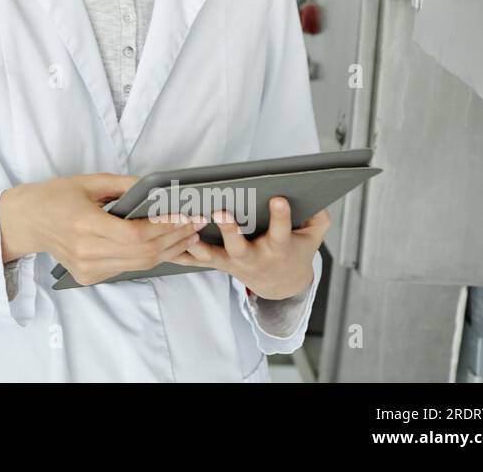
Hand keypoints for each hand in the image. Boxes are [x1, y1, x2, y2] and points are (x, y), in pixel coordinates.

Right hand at [0, 174, 207, 285]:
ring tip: (189, 235)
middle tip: (196, 223)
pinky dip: (150, 257)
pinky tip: (165, 246)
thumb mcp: (88, 182)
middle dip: (175, 238)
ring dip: (169, 250)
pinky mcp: (89, 276)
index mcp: (84, 224)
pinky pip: (128, 268)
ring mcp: (88, 268)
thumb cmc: (54, 197)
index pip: (134, 234)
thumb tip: (159, 187)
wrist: (27, 222)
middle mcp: (86, 251)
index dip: (164, 227)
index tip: (185, 215)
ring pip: (140, 264)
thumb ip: (124, 185)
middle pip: (143, 252)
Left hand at [170, 197, 327, 299]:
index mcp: (279, 248)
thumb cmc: (294, 250)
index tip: (278, 198)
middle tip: (220, 211)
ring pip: (213, 257)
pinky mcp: (218, 264)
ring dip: (198, 246)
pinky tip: (164, 245)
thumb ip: (318, 219)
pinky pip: (196, 262)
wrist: (282, 284)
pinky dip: (180, 255)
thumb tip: (316, 199)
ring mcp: (233, 263)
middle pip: (240, 247)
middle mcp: (254, 257)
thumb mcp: (312, 237)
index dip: (282, 216)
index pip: (282, 231)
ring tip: (185, 229)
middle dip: (230, 230)